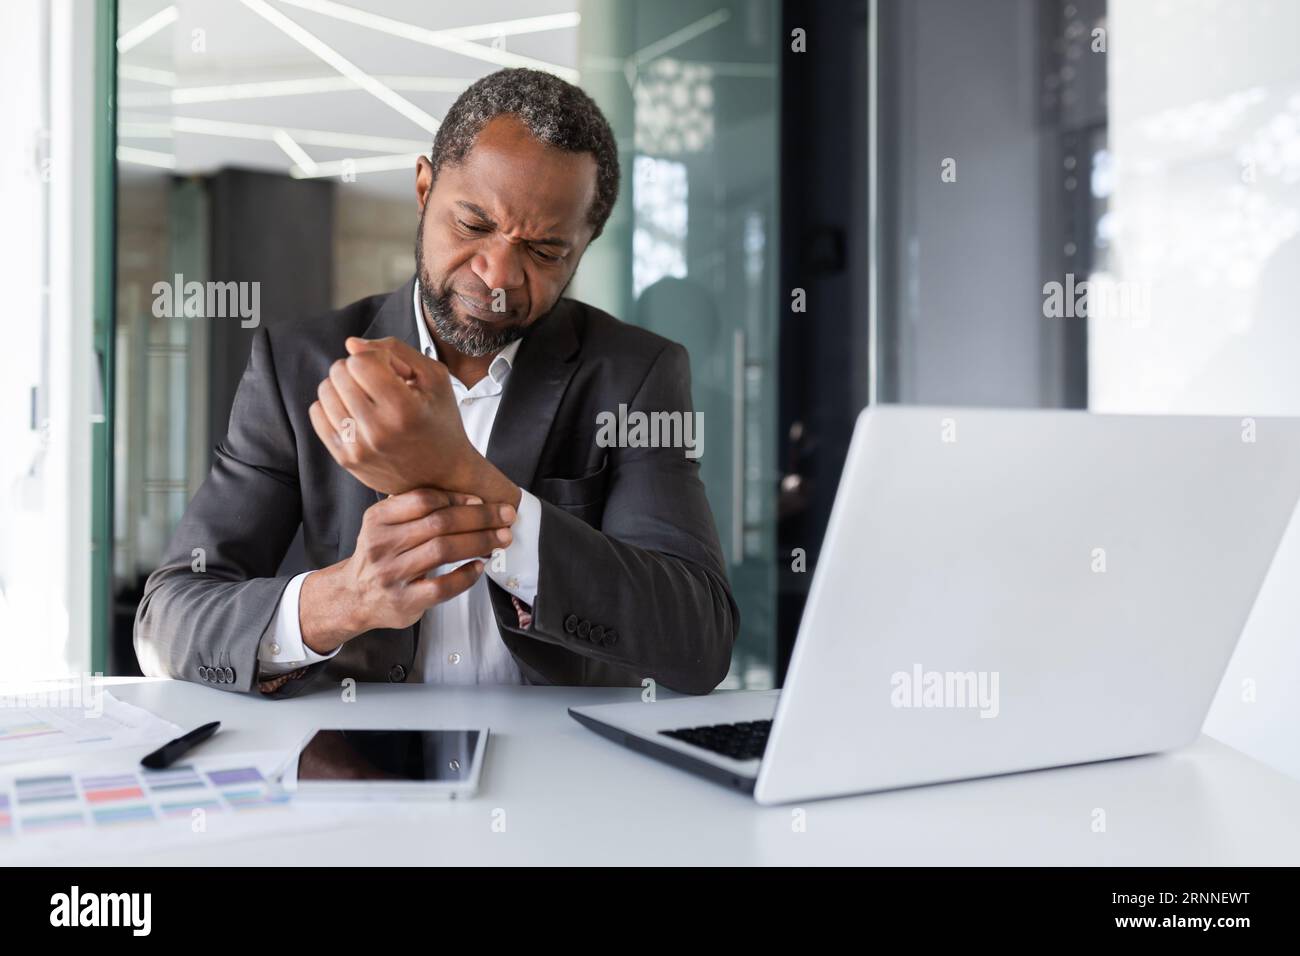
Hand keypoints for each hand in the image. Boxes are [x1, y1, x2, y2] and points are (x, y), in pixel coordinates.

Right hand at [299, 488, 516, 653]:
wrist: (354, 596)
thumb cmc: (380, 556)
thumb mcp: (384, 525)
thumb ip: (414, 509)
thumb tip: (471, 500)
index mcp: (378, 519)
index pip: (423, 499)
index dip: (457, 497)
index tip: (481, 499)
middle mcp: (382, 545)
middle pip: (439, 523)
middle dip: (479, 518)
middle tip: (505, 516)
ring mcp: (392, 574)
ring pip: (443, 550)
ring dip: (479, 542)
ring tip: (501, 538)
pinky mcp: (405, 600)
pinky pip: (442, 586)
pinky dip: (465, 575)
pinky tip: (479, 567)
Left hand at [309, 336, 478, 495]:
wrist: (442, 475)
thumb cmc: (440, 421)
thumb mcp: (435, 378)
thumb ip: (396, 350)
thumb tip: (351, 344)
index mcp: (404, 409)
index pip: (360, 361)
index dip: (376, 356)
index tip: (394, 371)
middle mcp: (377, 431)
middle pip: (339, 372)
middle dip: (358, 368)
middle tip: (381, 383)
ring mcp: (358, 447)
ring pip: (325, 391)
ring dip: (344, 385)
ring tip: (368, 397)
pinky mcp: (345, 458)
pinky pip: (317, 414)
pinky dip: (332, 405)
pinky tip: (356, 411)